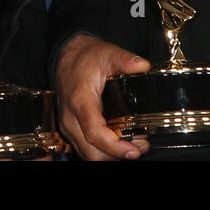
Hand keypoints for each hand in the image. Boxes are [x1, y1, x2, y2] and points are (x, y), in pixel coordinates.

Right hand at [54, 33, 151, 159]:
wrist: (67, 57)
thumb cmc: (85, 58)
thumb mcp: (107, 53)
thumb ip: (125, 60)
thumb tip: (142, 66)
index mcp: (80, 100)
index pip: (94, 132)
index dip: (114, 146)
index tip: (132, 150)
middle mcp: (71, 118)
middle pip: (91, 152)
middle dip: (116, 155)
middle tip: (139, 148)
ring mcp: (69, 126)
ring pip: (88, 154)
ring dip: (110, 155)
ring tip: (134, 146)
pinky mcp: (72, 129)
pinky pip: (85, 149)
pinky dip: (103, 152)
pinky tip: (120, 144)